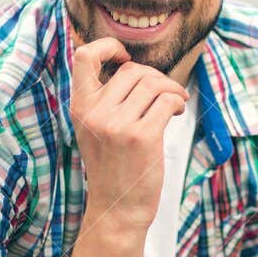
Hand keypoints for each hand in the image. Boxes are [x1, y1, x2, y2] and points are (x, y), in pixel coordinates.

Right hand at [69, 38, 186, 228]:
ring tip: (174, 102)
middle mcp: (95, 113)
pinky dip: (178, 101)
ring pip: (153, 83)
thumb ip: (102, 100)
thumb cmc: (111, 167)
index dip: (108, 47)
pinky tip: (177, 112)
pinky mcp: (142, 137)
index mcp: (80, 108)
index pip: (84, 56)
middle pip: (133, 70)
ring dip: (171, 89)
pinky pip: (167, 101)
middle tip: (164, 93)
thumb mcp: (93, 130)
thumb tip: (130, 66)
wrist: (117, 209)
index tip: (125, 58)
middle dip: (155, 77)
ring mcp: (117, 125)